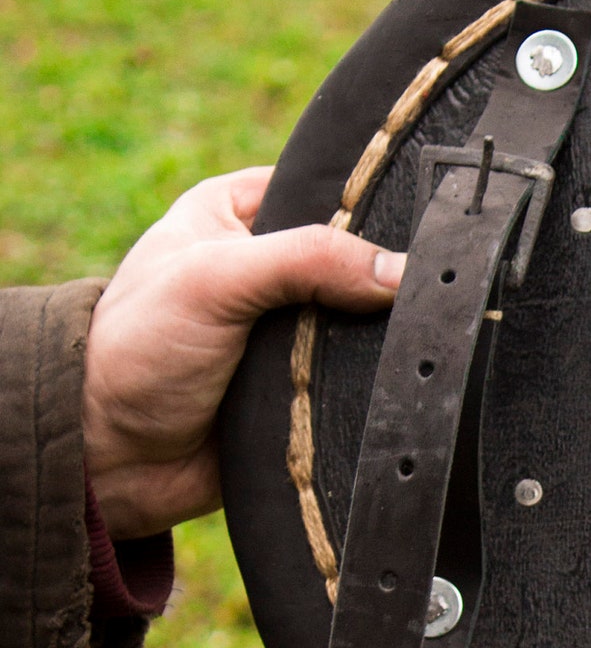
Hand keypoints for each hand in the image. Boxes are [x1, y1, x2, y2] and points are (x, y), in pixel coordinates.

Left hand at [83, 168, 403, 539]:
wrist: (115, 458)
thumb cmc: (135, 352)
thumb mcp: (217, 279)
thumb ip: (308, 259)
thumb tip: (399, 271)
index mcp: (236, 210)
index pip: (326, 189)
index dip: (368, 208)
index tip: (417, 229)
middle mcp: (266, 264)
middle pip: (353, 258)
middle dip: (377, 280)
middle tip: (414, 291)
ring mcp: (287, 327)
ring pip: (361, 320)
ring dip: (373, 337)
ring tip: (402, 341)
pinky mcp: (301, 382)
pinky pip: (355, 374)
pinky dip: (367, 380)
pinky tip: (389, 379)